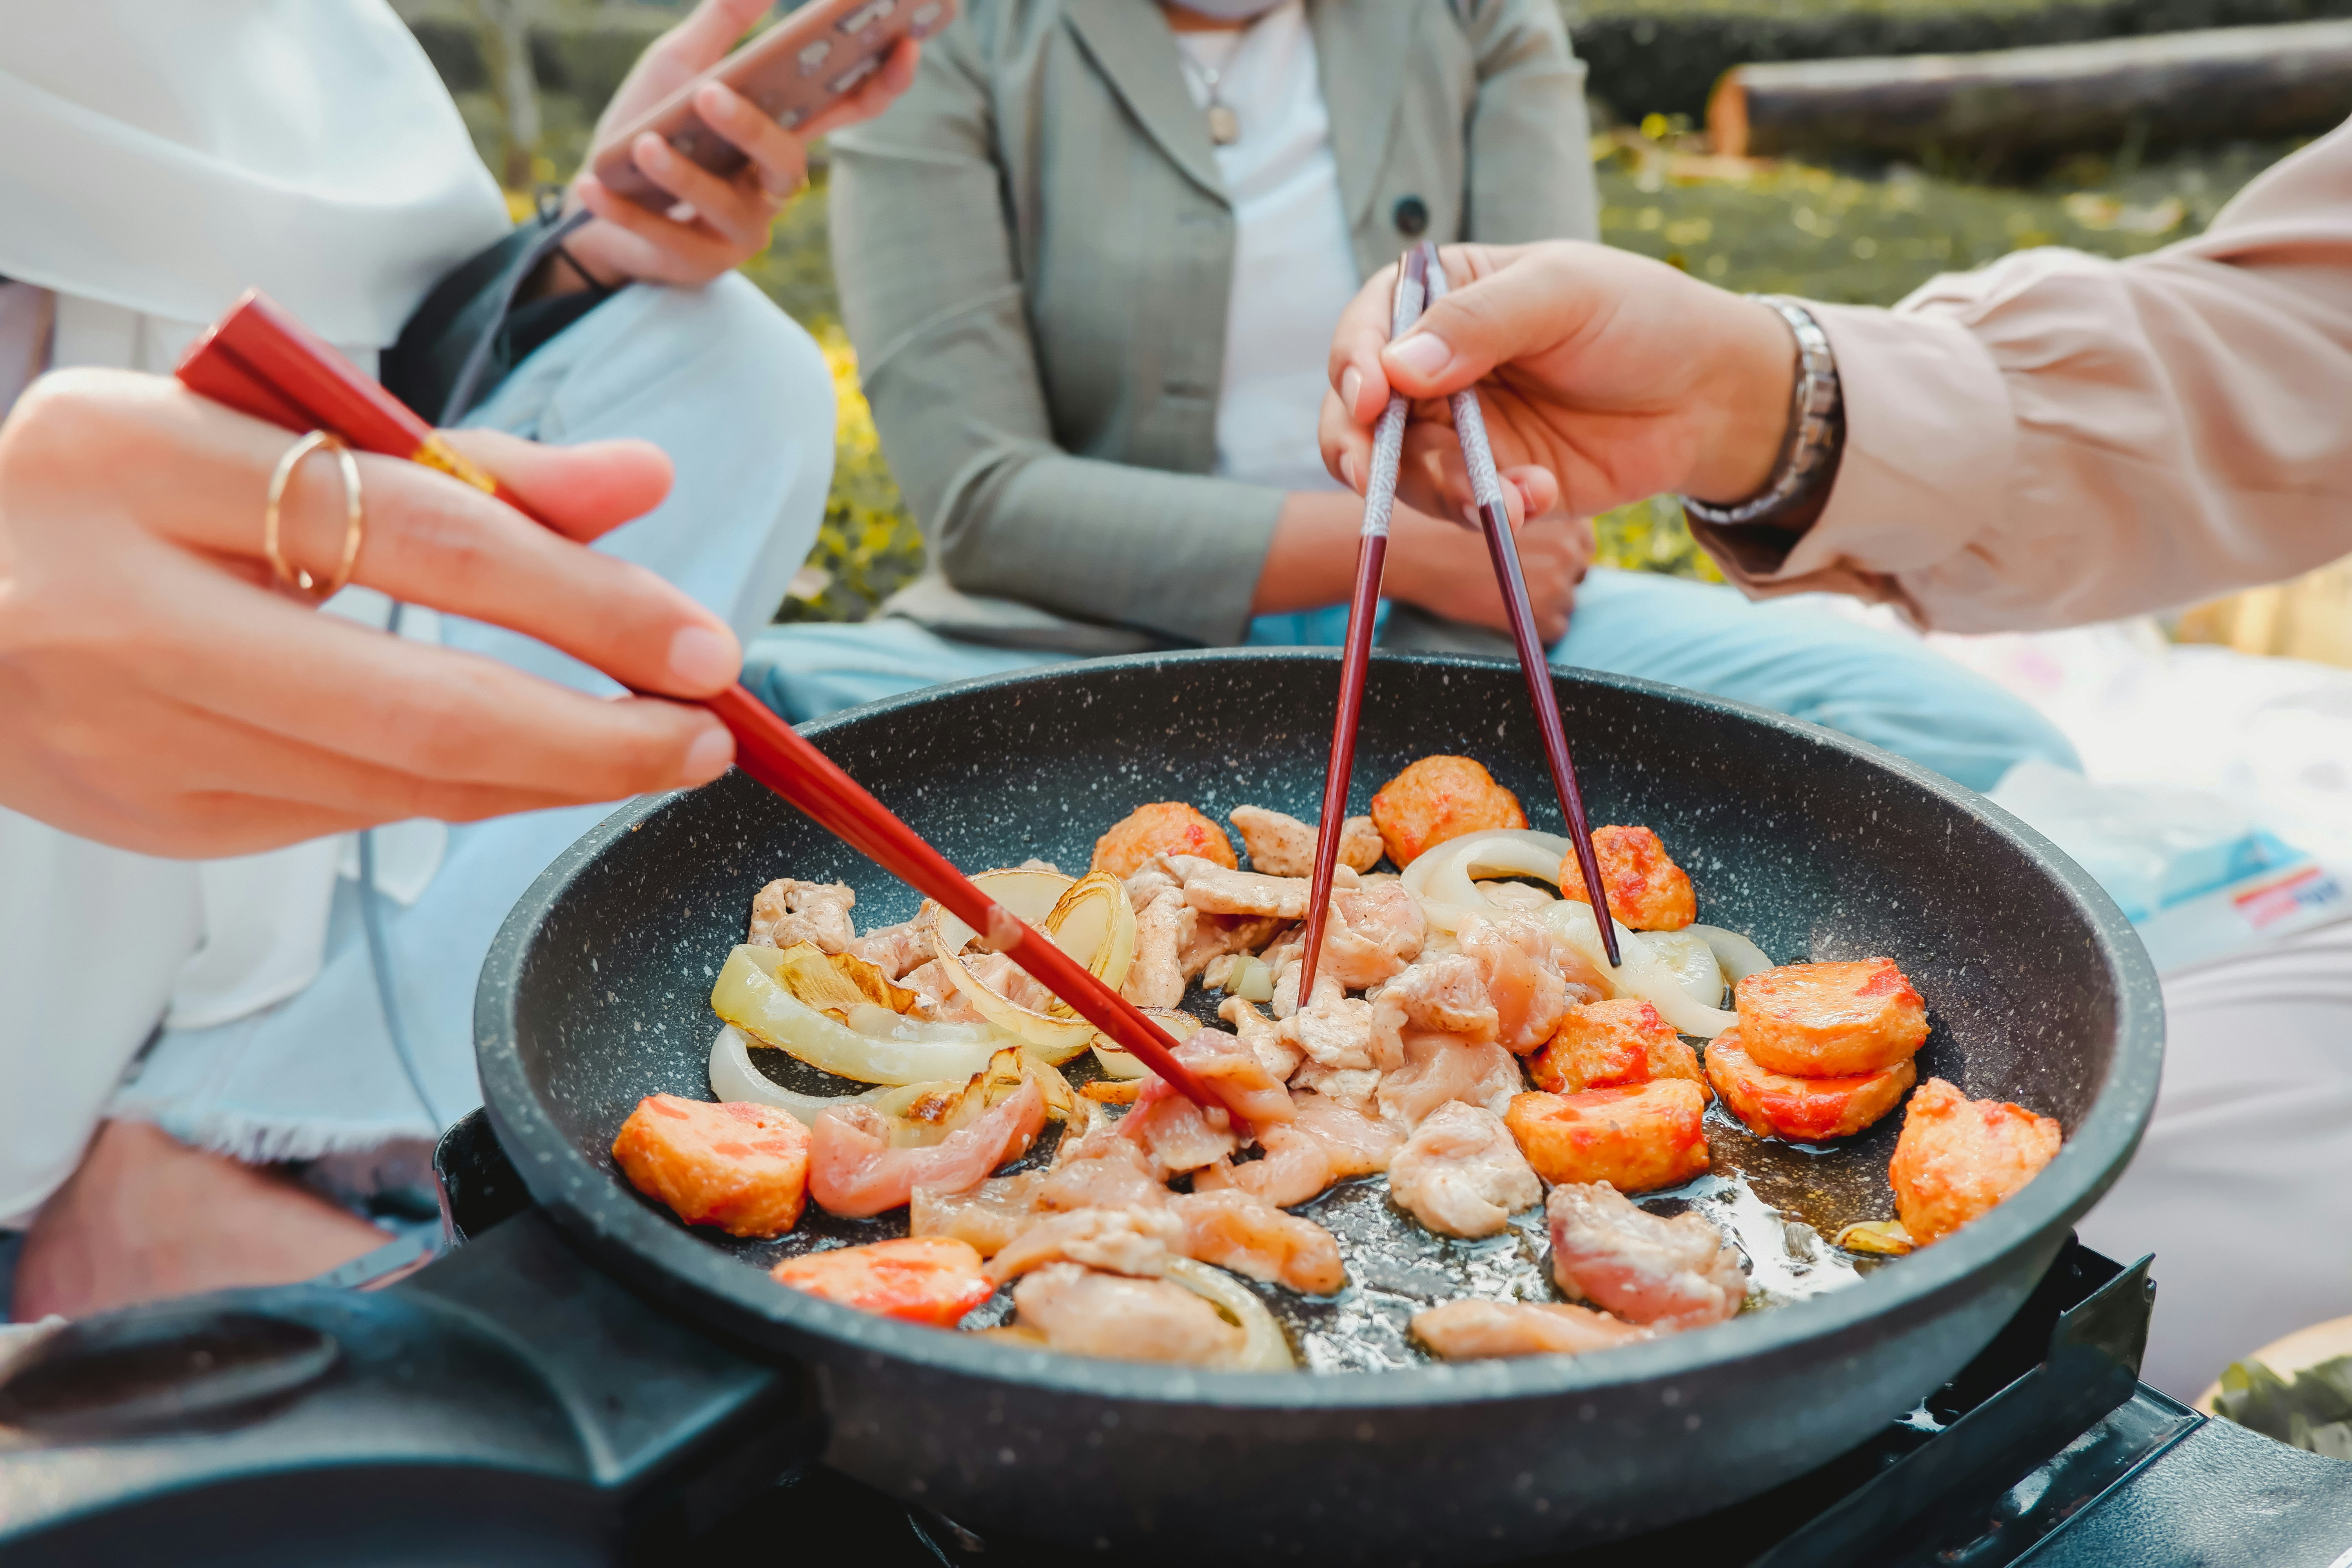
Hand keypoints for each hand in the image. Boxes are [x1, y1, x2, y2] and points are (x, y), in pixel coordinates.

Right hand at [0, 369, 744, 858]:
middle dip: (596, 740)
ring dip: (546, 777)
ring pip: (398, 783)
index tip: (705, 645)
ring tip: (643, 747)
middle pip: (422, 706)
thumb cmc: (122, 492)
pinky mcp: (150, 818)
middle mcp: (122, 605)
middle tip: (709, 738)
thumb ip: (463, 463)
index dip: (586, 601)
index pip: (425, 541)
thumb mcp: (265, 429)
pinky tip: (522, 768)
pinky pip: (346, 816)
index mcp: (145, 458)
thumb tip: (644, 484)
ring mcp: (129, 734)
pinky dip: (455, 792)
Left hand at [562, 0, 920, 290]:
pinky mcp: (697, 264)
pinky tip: (590, 184)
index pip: (847, 110)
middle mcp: (770, 186)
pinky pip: (665, 239)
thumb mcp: (678, 68)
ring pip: (727, 206)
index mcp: (780, 133)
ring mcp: (740, 230)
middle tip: (711, 94)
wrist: (594, 207)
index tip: (904, 43)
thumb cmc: (649, 129)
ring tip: (642, 143)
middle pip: (788, 162)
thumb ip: (721, 24)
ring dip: (681, 176)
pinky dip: (624, 211)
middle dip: (753, 130)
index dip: (882, 82)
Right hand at [1321, 242, 1799, 523]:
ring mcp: (1460, 429)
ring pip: (1402, 470)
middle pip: (1360, 410)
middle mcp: (1435, 367)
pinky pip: (1459, 506)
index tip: (1371, 397)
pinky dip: (1487, 510)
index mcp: (1443, 298)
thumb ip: (1480, 323)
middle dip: (1360, 447)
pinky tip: (1536, 498)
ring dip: (1438, 489)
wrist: (1711, 394)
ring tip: (1503, 496)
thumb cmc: (1641, 317)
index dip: (1355, 361)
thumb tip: (1398, 366)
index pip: (1368, 325)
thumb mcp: (1563, 294)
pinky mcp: (1490, 481)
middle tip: (1371, 477)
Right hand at [1387, 508, 1591, 642]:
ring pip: (1566, 604)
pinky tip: (1502, 611)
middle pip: (1577, 575)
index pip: (1581, 544)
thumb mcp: (1507, 511)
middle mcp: (1570, 549)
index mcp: (1565, 517)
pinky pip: (1553, 631)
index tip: (1527, 555)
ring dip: (1541, 604)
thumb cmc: (1455, 530)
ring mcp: (1559, 585)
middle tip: (1511, 577)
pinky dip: (1532, 628)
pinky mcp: (1544, 618)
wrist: (1422, 556)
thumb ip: (1542, 521)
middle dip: (1553, 579)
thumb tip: (1578, 547)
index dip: (1556, 553)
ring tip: (1501, 592)